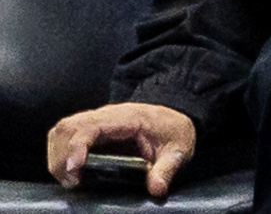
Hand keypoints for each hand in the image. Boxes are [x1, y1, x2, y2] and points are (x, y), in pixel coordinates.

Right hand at [48, 102, 196, 196]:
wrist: (175, 116)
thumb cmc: (173, 131)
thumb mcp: (178, 150)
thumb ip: (167, 168)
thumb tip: (157, 188)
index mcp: (127, 118)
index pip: (91, 126)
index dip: (77, 147)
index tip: (74, 169)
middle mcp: (106, 116)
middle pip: (67, 128)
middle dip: (61, 157)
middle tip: (73, 182)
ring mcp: (96, 122)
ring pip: (61, 132)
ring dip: (57, 156)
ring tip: (70, 179)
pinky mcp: (90, 131)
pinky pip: (65, 137)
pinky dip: (59, 154)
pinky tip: (71, 172)